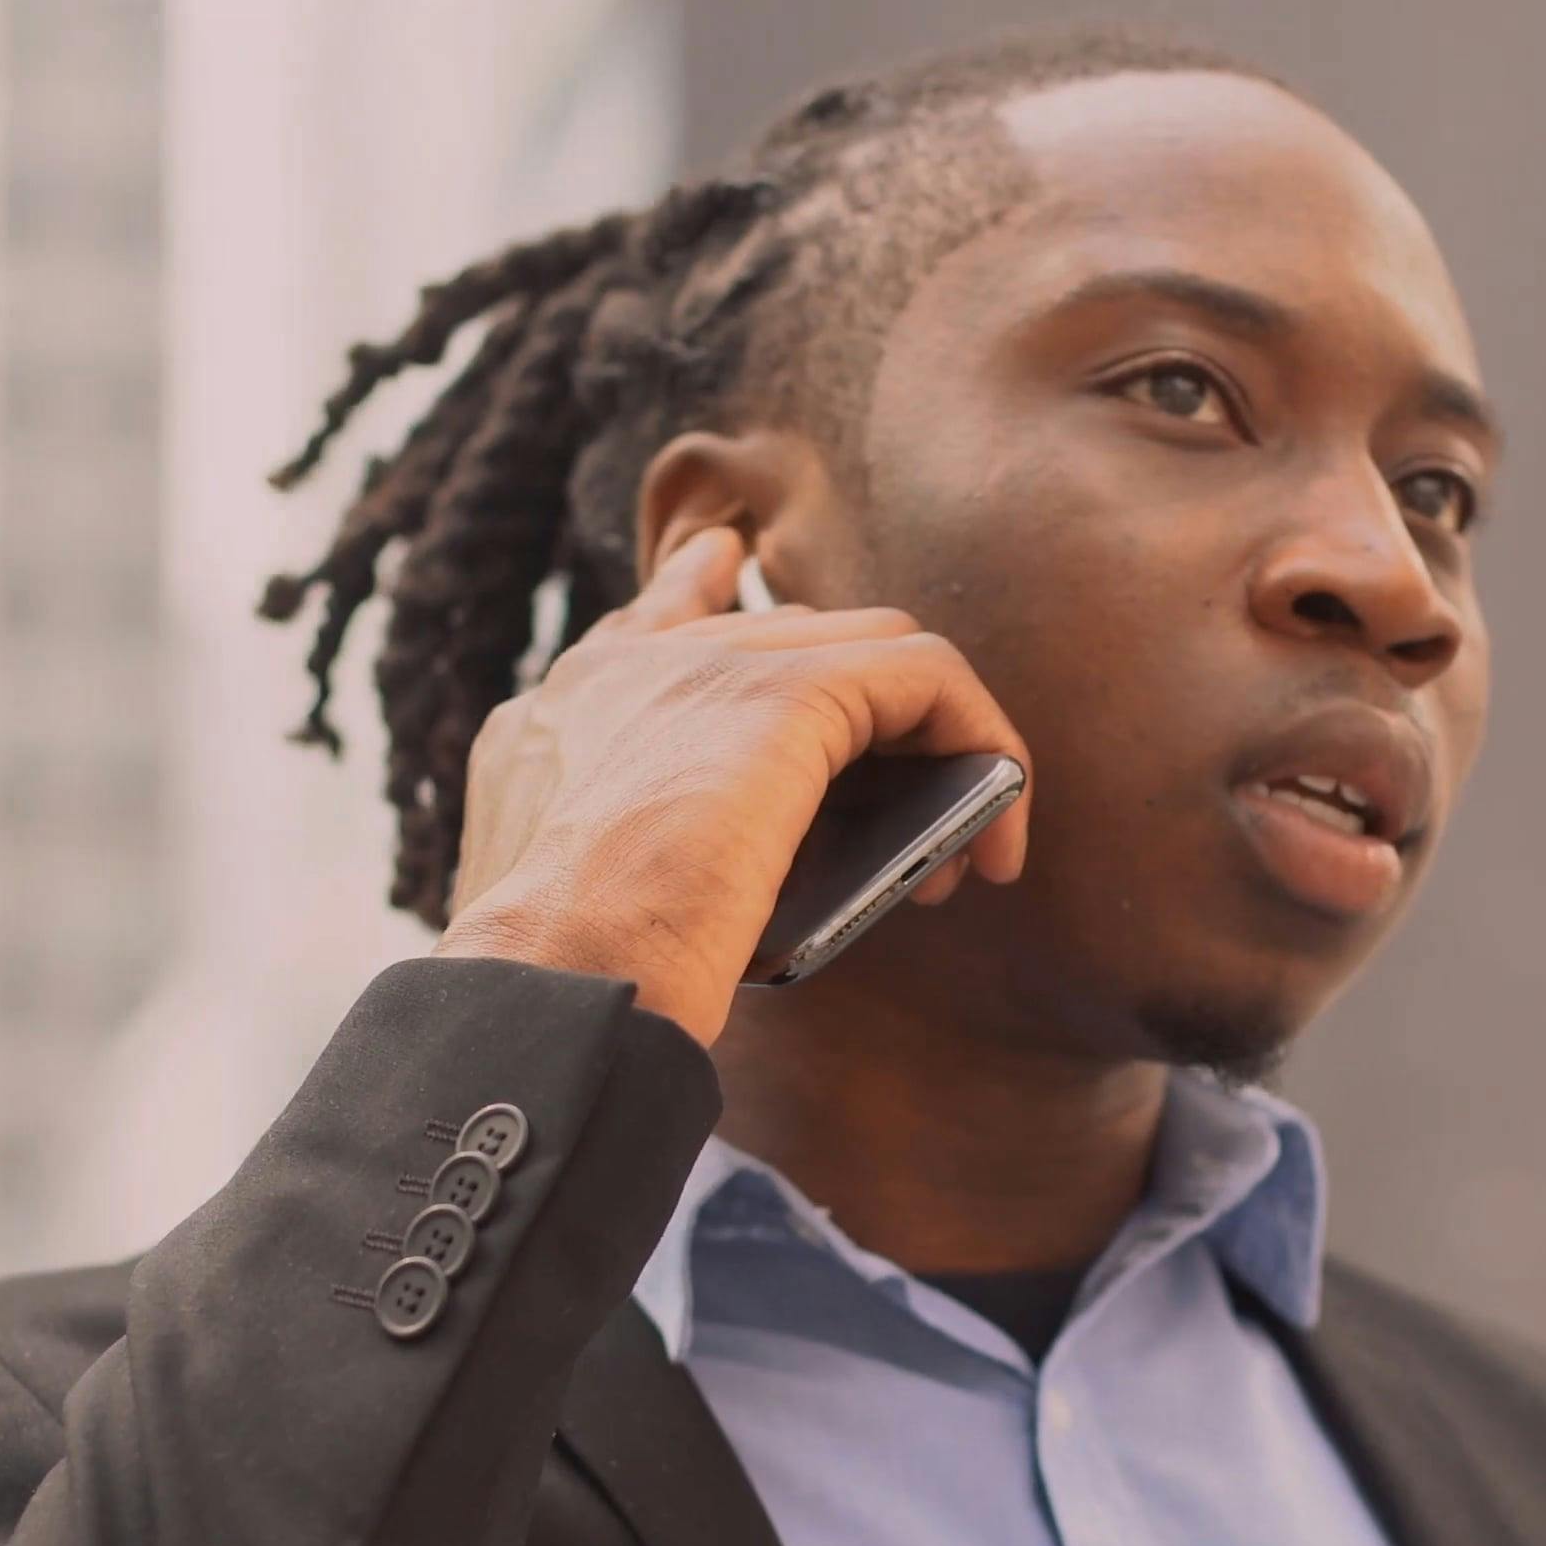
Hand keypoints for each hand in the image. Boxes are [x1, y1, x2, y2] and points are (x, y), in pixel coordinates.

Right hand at [428, 528, 1032, 1045]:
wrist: (552, 987)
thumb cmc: (573, 983)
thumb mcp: (592, 898)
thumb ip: (647, 842)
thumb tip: (743, 868)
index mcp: (564, 710)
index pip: (644, 617)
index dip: (692, 588)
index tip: (721, 558)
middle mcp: (627, 665)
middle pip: (787, 634)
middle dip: (866, 722)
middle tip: (914, 831)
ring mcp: (703, 666)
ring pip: (868, 649)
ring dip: (930, 745)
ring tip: (956, 859)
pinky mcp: (785, 693)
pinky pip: (924, 678)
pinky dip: (977, 744)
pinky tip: (993, 840)